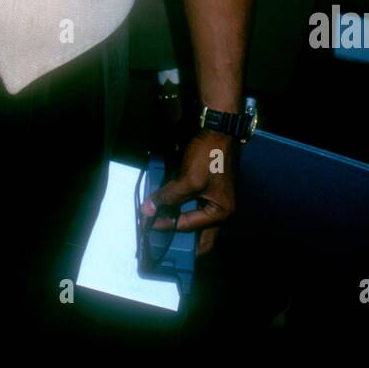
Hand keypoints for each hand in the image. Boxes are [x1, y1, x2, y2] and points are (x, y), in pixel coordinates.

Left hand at [141, 131, 235, 257]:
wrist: (217, 128)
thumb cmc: (209, 156)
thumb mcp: (188, 180)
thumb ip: (168, 198)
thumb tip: (147, 211)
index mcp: (222, 213)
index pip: (189, 226)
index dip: (166, 225)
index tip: (147, 223)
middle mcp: (222, 211)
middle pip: (198, 234)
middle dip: (179, 238)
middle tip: (158, 239)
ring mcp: (215, 199)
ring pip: (194, 219)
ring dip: (178, 221)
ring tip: (159, 222)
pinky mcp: (209, 189)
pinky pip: (193, 205)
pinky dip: (181, 207)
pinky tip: (167, 206)